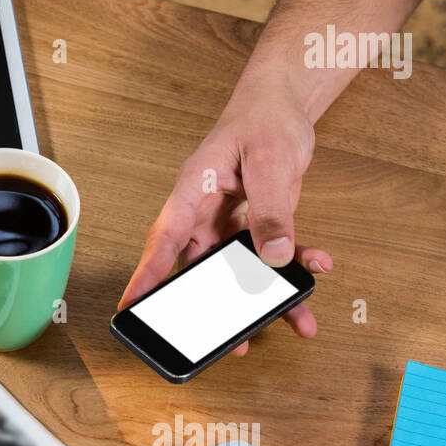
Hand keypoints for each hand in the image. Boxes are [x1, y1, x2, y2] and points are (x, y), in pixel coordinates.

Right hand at [118, 83, 330, 356]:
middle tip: (227, 340)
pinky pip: (270, 254)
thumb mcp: (269, 162)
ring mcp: (229, 220)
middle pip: (199, 267)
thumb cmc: (264, 119)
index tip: (130, 308)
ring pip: (237, 269)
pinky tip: (314, 270)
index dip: (145, 277)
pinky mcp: (255, 222)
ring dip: (264, 294)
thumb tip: (274, 256)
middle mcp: (205, 211)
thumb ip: (272, 209)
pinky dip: (294, 267)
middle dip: (213, 306)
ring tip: (288, 319)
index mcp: (192, 192)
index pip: (162, 241)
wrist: (285, 105)